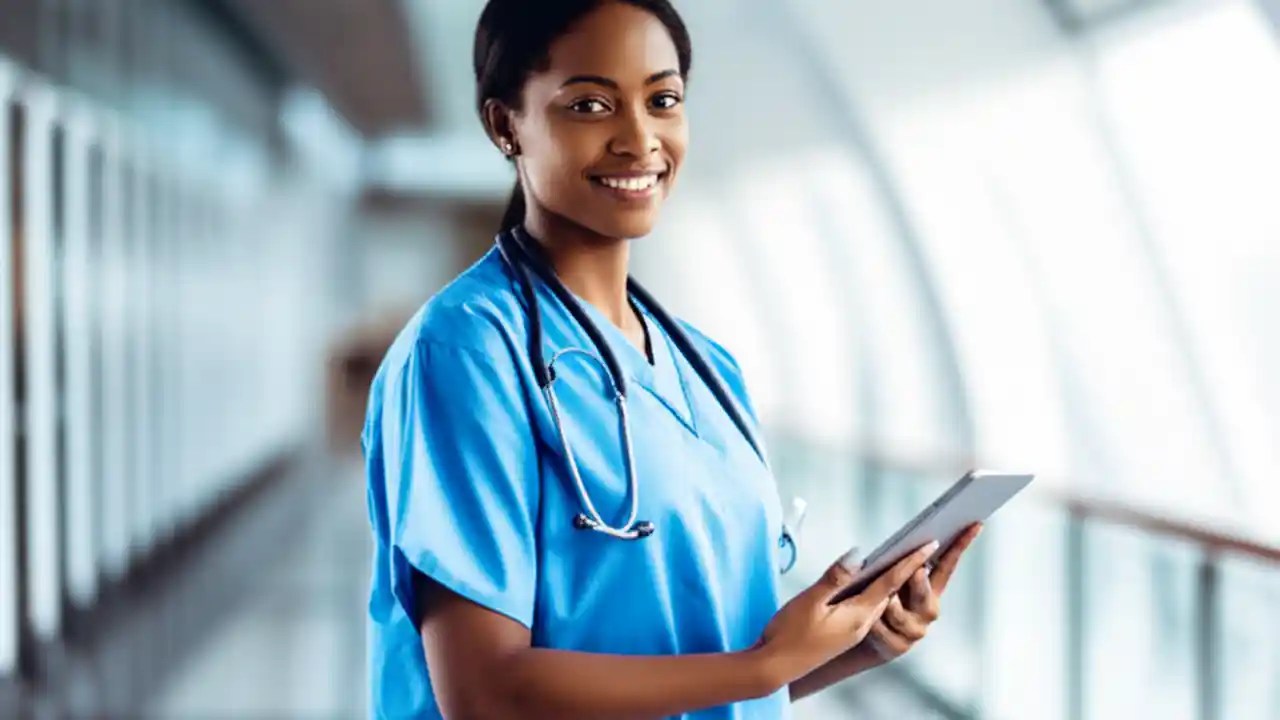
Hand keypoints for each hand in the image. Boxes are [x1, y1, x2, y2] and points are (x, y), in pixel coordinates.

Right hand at [754, 540, 939, 687]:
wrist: (775, 666)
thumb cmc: (789, 633)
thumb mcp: (810, 601)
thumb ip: (836, 578)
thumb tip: (858, 554)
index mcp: (857, 615)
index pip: (890, 583)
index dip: (910, 563)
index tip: (929, 546)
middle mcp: (861, 624)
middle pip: (891, 593)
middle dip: (908, 571)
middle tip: (922, 548)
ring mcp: (853, 631)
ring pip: (880, 602)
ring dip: (892, 583)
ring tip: (903, 562)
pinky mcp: (844, 634)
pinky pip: (867, 609)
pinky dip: (876, 593)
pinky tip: (870, 585)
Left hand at [859, 523, 982, 664]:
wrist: (860, 640)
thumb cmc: (874, 600)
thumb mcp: (887, 579)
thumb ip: (899, 566)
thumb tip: (905, 548)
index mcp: (929, 587)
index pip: (947, 563)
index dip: (961, 544)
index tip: (975, 523)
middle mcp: (927, 608)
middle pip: (925, 591)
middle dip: (918, 581)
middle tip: (915, 571)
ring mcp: (915, 629)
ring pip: (900, 613)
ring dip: (886, 604)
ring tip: (877, 598)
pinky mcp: (898, 647)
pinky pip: (882, 629)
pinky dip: (872, 623)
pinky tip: (865, 622)